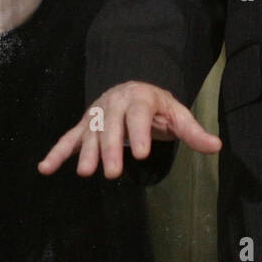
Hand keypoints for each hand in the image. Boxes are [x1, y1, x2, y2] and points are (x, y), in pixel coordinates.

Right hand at [39, 81, 221, 179]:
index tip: (141, 153)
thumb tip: (216, 146)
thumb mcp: (177, 114)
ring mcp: (97, 114)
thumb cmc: (157, 106)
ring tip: (86, 173)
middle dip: (110, 149)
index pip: (138, 114)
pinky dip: (56, 153)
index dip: (139, 132)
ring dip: (86, 153)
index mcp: (139, 97)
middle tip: (112, 172)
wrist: (132, 88)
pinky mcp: (84, 125)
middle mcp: (114, 102)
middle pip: (111, 126)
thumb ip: (193, 132)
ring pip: (90, 133)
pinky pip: (68, 139)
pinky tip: (45, 168)